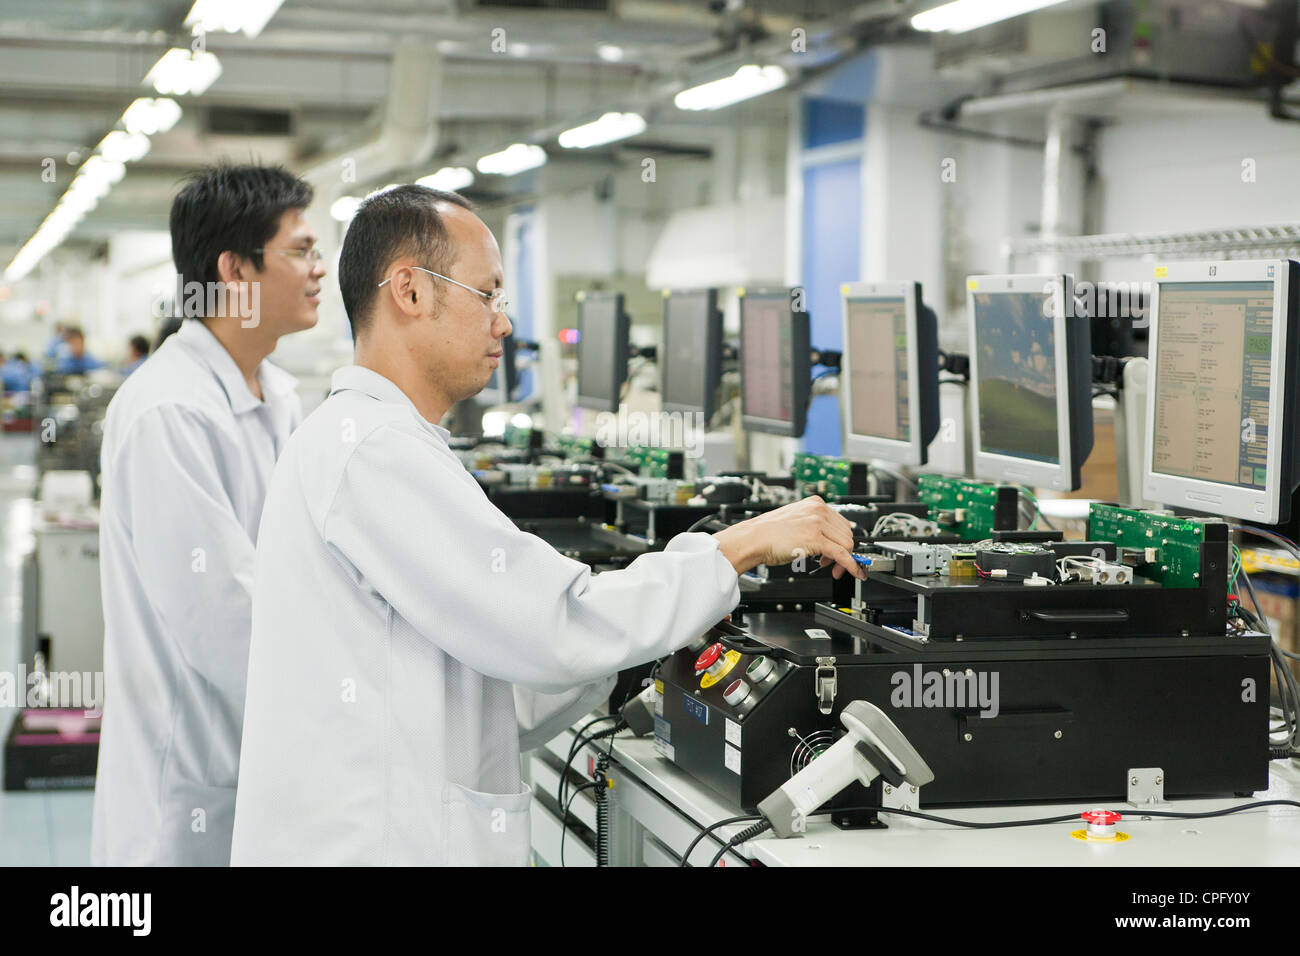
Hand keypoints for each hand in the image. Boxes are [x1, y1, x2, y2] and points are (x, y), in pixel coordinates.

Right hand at [712, 496, 863, 579]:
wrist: (754, 538)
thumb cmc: (770, 533)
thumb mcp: (797, 521)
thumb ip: (815, 525)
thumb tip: (830, 540)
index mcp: (815, 503)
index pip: (841, 523)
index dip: (841, 540)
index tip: (839, 552)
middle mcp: (819, 510)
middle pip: (847, 534)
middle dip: (844, 551)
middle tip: (832, 564)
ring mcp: (818, 523)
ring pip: (847, 544)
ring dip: (843, 560)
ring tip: (829, 567)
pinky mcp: (816, 539)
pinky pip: (842, 553)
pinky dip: (851, 565)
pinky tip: (854, 572)